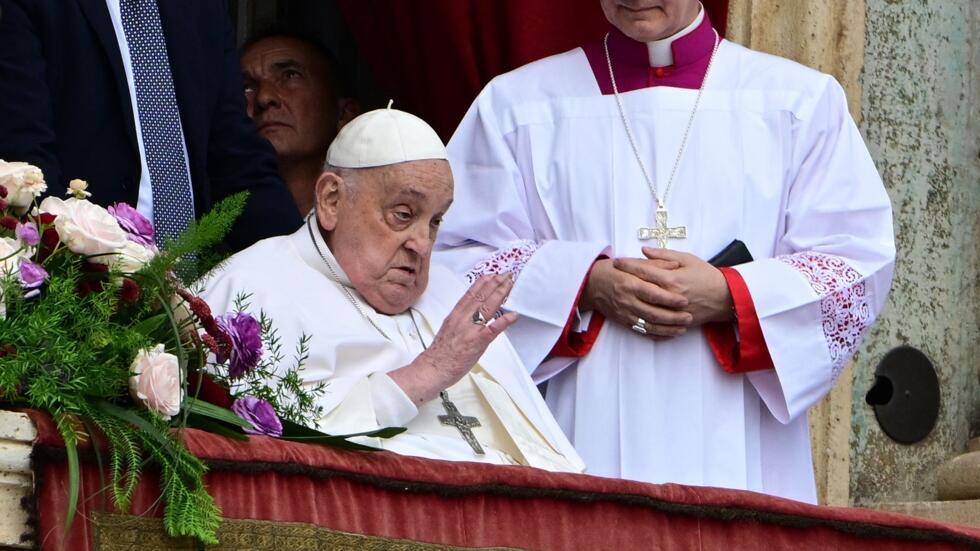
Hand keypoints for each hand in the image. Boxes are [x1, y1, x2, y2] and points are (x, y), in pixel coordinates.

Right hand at [389, 275, 518, 403]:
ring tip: (510, 284)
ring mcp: (471, 329)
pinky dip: (504, 321)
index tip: (492, 274)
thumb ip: (461, 318)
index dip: (482, 282)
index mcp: (455, 315)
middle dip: (495, 283)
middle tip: (507, 274)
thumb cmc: (441, 352)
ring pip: (487, 307)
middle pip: (481, 296)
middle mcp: (463, 318)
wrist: (433, 367)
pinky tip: (513, 314)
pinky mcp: (478, 342)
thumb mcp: (449, 328)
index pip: (470, 294)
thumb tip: (473, 312)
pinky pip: (493, 329)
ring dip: (500, 294)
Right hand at [580, 258, 691, 337]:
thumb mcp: (632, 261)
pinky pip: (641, 331)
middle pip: (653, 312)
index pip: (653, 294)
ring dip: (667, 329)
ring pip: (648, 325)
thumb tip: (674, 264)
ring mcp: (624, 313)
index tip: (684, 301)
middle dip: (673, 317)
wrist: (590, 283)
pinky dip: (656, 335)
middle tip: (688, 317)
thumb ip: (654, 263)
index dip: (669, 299)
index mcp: (630, 283)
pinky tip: (669, 334)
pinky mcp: (622, 321)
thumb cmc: (613, 270)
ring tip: (683, 328)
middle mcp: (627, 300)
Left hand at [614, 248, 732, 325]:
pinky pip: (655, 323)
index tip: (616, 261)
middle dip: (624, 281)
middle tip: (611, 276)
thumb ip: (664, 255)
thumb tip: (644, 250)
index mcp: (672, 278)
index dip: (628, 265)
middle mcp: (669, 296)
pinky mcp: (675, 321)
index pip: (644, 270)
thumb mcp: (688, 259)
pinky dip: (643, 318)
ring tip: (618, 294)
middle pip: (640, 288)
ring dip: (630, 301)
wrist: (726, 297)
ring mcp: (672, 311)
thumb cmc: (707, 275)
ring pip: (644, 307)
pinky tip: (632, 313)